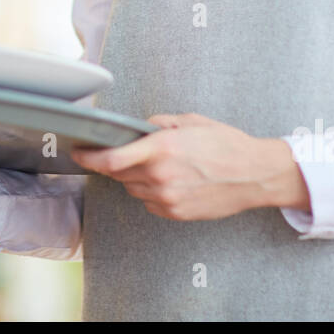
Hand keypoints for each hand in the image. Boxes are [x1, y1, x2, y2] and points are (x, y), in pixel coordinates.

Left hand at [71, 113, 309, 220]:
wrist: (254, 175)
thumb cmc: (226, 144)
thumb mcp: (191, 121)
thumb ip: (159, 123)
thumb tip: (139, 128)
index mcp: (162, 148)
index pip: (111, 159)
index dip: (88, 157)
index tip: (78, 152)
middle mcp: (160, 175)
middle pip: (119, 173)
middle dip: (117, 163)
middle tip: (131, 153)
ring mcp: (167, 198)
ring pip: (133, 188)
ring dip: (136, 177)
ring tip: (163, 165)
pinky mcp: (175, 213)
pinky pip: (149, 202)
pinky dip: (152, 191)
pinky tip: (173, 181)